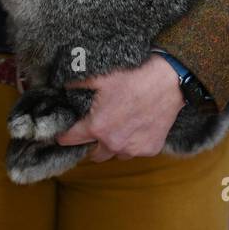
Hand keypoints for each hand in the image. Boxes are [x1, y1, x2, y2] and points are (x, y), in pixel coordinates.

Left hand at [55, 56, 183, 161]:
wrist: (167, 79)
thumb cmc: (133, 75)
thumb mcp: (99, 76)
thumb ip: (76, 84)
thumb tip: (61, 86)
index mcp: (97, 127)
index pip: (70, 139)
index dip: (63, 135)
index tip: (62, 134)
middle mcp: (114, 143)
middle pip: (93, 154)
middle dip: (92, 144)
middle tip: (96, 130)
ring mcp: (133, 148)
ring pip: (116, 154)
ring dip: (114, 144)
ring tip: (119, 126)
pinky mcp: (150, 148)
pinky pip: (136, 150)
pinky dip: (134, 142)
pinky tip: (137, 125)